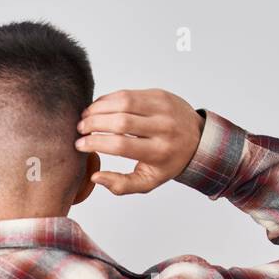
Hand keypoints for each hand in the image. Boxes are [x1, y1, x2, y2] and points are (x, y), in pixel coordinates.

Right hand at [76, 88, 205, 194]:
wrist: (198, 140)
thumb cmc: (167, 162)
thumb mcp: (147, 182)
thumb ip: (120, 185)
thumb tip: (95, 178)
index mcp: (158, 152)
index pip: (121, 145)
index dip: (95, 144)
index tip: (80, 145)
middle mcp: (163, 128)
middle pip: (121, 122)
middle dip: (94, 124)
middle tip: (80, 129)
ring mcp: (163, 108)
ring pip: (124, 102)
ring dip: (99, 108)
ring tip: (86, 116)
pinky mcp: (160, 95)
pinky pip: (130, 93)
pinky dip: (109, 99)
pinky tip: (99, 107)